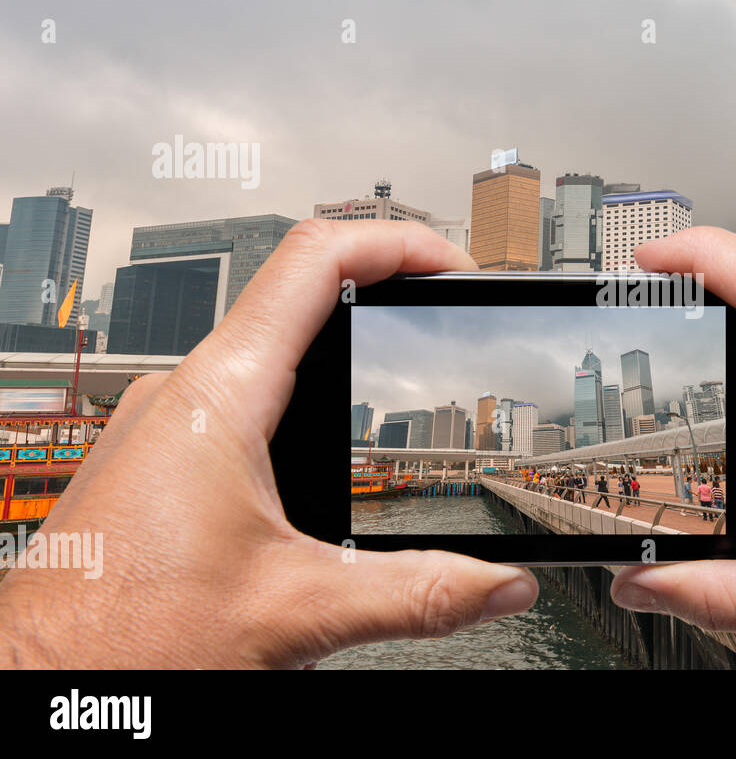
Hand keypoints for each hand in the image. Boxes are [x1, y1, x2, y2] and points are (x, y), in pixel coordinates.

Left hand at [0, 220, 537, 667]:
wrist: (39, 679)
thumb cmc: (122, 638)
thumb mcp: (300, 612)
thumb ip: (419, 594)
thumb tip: (501, 582)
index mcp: (220, 398)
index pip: (315, 262)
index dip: (396, 244)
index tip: (451, 265)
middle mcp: (183, 394)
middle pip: (296, 296)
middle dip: (381, 296)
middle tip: (440, 312)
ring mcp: (163, 424)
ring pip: (266, 352)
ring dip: (339, 355)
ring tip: (397, 379)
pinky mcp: (156, 459)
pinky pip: (237, 400)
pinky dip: (299, 405)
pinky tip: (325, 460)